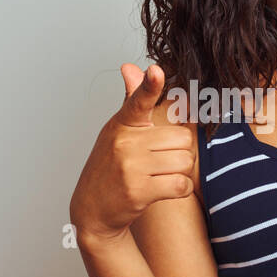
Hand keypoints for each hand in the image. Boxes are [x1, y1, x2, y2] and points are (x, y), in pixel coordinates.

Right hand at [68, 63, 196, 245]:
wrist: (92, 209)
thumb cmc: (109, 166)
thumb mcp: (116, 131)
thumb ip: (132, 101)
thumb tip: (130, 67)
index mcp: (122, 124)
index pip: (138, 100)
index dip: (150, 86)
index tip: (156, 71)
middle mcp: (125, 143)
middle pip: (183, 138)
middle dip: (180, 151)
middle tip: (161, 161)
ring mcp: (131, 167)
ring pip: (185, 161)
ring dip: (181, 172)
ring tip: (160, 175)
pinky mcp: (139, 191)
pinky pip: (181, 184)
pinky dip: (180, 189)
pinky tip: (165, 189)